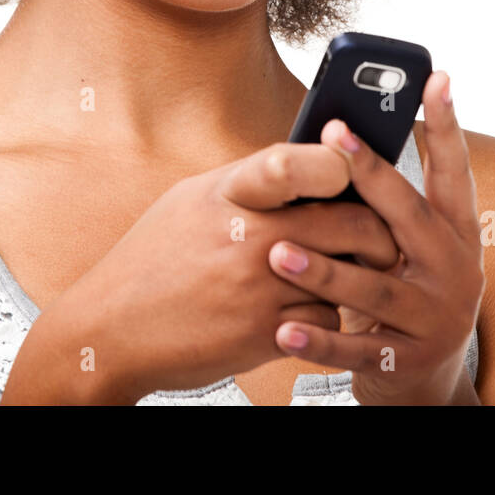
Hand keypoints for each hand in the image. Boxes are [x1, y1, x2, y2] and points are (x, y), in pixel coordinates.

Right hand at [32, 139, 402, 401]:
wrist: (110, 331)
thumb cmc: (154, 260)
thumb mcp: (193, 200)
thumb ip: (251, 183)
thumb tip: (309, 161)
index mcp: (229, 192)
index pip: (301, 162)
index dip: (341, 161)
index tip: (354, 166)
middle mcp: (247, 236)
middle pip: (351, 223)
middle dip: (380, 229)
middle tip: (384, 235)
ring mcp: (259, 287)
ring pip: (348, 276)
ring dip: (357, 277)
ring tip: (357, 272)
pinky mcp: (264, 333)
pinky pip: (327, 321)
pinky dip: (326, 317)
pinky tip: (307, 309)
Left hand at [264, 70, 484, 404]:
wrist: (424, 387)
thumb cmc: (403, 295)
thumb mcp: (410, 250)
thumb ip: (386, 208)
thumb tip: (335, 137)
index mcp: (457, 234)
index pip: (454, 171)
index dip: (447, 125)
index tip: (437, 76)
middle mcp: (456, 271)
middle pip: (410, 216)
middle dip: (371, 173)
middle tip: (333, 133)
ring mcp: (436, 319)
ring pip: (374, 288)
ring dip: (324, 270)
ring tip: (278, 253)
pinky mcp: (407, 362)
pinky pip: (355, 348)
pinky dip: (317, 339)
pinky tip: (282, 328)